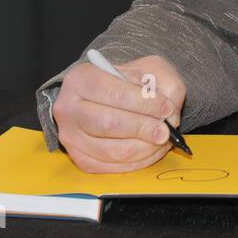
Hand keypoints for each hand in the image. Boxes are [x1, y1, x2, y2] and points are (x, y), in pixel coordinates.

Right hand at [52, 54, 186, 172]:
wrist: (113, 98)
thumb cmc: (132, 83)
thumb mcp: (151, 70)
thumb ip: (164, 86)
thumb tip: (168, 115)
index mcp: (81, 78)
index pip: (112, 92)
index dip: (142, 103)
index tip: (166, 108)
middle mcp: (68, 108)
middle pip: (108, 123)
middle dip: (143, 128)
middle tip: (165, 131)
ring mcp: (71, 136)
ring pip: (111, 150)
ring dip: (144, 148)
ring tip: (162, 140)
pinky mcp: (79, 159)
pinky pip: (111, 167)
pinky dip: (137, 162)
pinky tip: (152, 151)